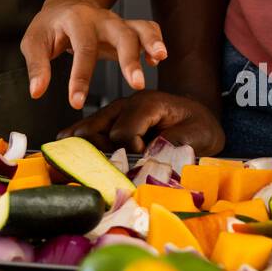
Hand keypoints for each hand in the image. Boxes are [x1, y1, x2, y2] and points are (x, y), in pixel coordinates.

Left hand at [20, 0, 166, 109]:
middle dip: (130, 59)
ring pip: (140, 28)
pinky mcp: (126, 28)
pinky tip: (155, 60)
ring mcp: (116, 23)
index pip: (83, 49)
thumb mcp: (33, 42)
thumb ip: (37, 66)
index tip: (77, 102)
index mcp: (76, 20)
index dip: (80, 77)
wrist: (66, 4)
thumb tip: (37, 91)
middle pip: (121, 34)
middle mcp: (101, 19)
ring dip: (152, 43)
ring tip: (159, 59)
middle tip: (135, 84)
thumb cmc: (49, 25)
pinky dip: (155, 41)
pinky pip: (147, 29)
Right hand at [58, 90, 225, 155]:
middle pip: (92, 129)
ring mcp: (112, 113)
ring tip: (86, 166)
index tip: (144, 157)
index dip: (130, 150)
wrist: (197, 118)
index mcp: (147, 103)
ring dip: (82, 151)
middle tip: (111, 167)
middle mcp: (124, 105)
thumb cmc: (198, 126)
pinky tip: (73, 158)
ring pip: (83, 131)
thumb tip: (149, 156)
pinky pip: (83, 133)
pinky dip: (77, 147)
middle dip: (98, 153)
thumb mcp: (198, 134)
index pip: (122, 132)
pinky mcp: (107, 123)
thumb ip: (174, 143)